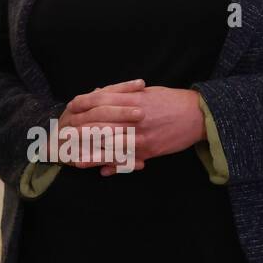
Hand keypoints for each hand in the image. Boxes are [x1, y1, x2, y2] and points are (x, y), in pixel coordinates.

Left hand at [64, 81, 205, 175]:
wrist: (197, 115)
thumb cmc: (170, 100)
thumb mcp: (145, 92)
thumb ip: (121, 93)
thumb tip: (98, 92)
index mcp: (131, 100)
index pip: (101, 102)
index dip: (83, 107)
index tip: (69, 112)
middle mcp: (134, 119)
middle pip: (101, 126)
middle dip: (81, 134)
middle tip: (64, 140)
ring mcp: (141, 136)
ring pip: (111, 147)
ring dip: (92, 155)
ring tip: (75, 160)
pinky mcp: (149, 150)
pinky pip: (129, 160)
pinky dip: (115, 166)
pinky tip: (103, 171)